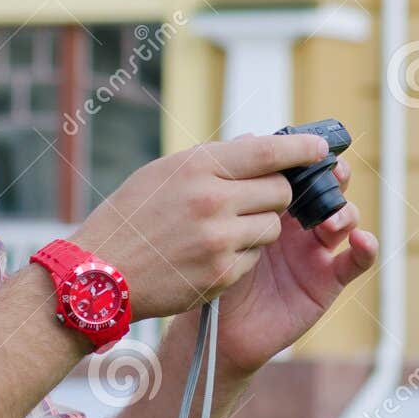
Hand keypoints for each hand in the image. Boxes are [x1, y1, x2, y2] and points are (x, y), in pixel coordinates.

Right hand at [72, 132, 336, 320]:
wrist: (98, 275)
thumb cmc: (129, 218)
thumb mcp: (163, 173)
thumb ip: (213, 160)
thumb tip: (258, 143)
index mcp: (197, 167)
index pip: (268, 152)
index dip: (301, 148)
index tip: (320, 147)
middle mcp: (212, 201)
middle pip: (279, 192)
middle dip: (278, 194)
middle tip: (260, 197)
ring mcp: (219, 240)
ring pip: (271, 227)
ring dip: (259, 227)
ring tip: (224, 229)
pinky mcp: (222, 274)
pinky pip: (254, 258)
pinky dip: (242, 255)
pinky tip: (211, 254)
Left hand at [212, 144, 377, 376]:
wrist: (212, 325)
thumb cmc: (210, 270)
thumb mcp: (217, 221)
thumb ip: (233, 182)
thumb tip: (250, 137)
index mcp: (273, 203)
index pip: (301, 170)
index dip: (310, 156)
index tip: (313, 146)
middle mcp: (299, 223)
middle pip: (330, 189)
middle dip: (335, 177)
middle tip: (331, 173)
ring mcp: (316, 250)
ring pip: (346, 218)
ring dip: (345, 212)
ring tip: (330, 220)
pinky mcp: (328, 280)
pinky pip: (355, 262)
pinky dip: (366, 248)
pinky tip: (361, 241)